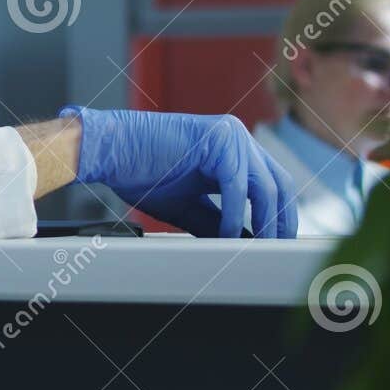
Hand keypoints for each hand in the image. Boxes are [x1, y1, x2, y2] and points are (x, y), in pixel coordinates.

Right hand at [59, 106, 297, 238]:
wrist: (109, 151)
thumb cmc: (139, 173)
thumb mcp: (188, 206)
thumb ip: (218, 221)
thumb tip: (245, 243)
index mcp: (232, 150)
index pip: (272, 185)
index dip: (279, 217)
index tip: (277, 245)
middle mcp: (237, 139)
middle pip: (279, 184)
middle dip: (281, 222)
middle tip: (278, 253)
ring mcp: (230, 135)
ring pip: (264, 186)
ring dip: (264, 223)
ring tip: (257, 251)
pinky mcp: (217, 139)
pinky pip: (236, 186)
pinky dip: (234, 216)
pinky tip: (228, 238)